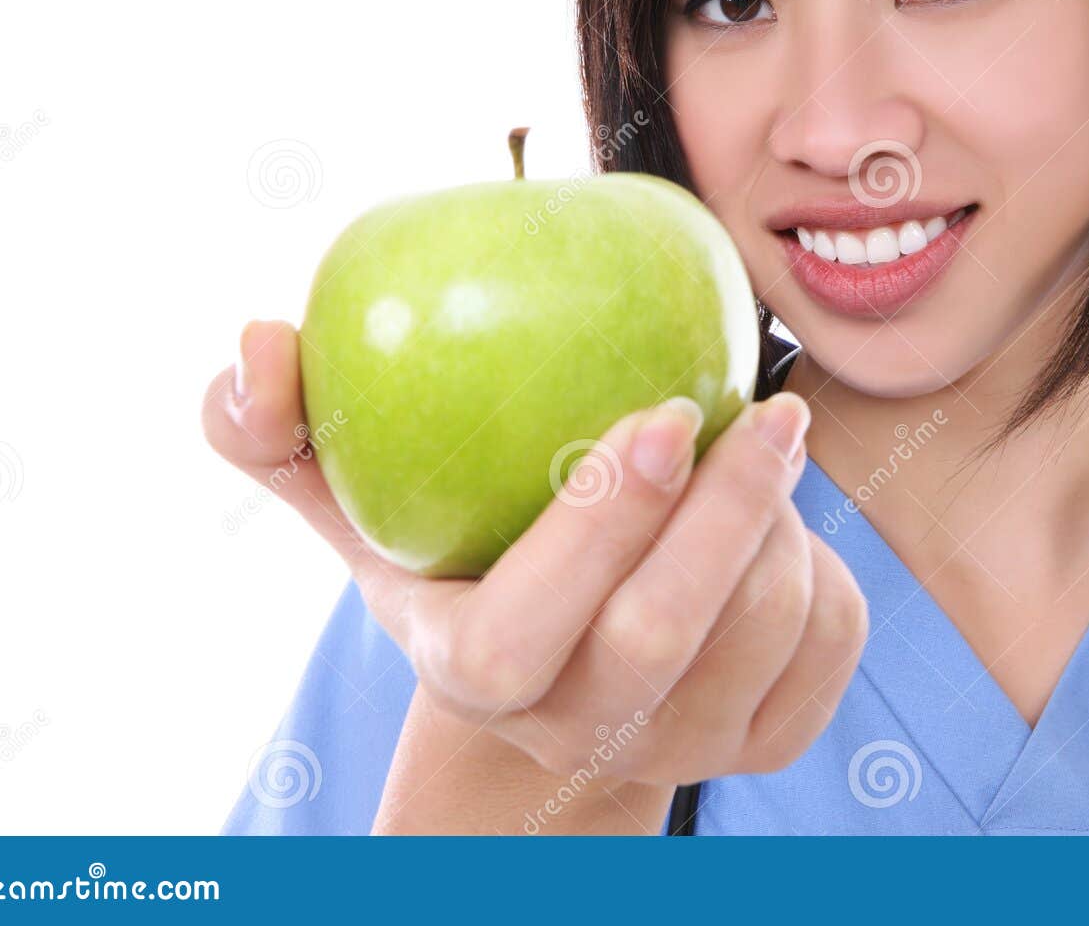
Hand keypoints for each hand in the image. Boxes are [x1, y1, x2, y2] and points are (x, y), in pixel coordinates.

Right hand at [202, 319, 868, 788]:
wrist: (554, 673)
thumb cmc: (448, 554)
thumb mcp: (352, 500)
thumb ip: (277, 429)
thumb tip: (258, 339)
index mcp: (475, 670)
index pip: (527, 631)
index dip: (597, 528)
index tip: (657, 413)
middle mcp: (579, 729)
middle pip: (664, 634)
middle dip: (727, 510)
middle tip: (765, 407)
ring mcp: (681, 748)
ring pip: (765, 629)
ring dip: (782, 521)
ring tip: (763, 445)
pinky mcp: (767, 742)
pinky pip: (830, 642)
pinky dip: (826, 563)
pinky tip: (786, 513)